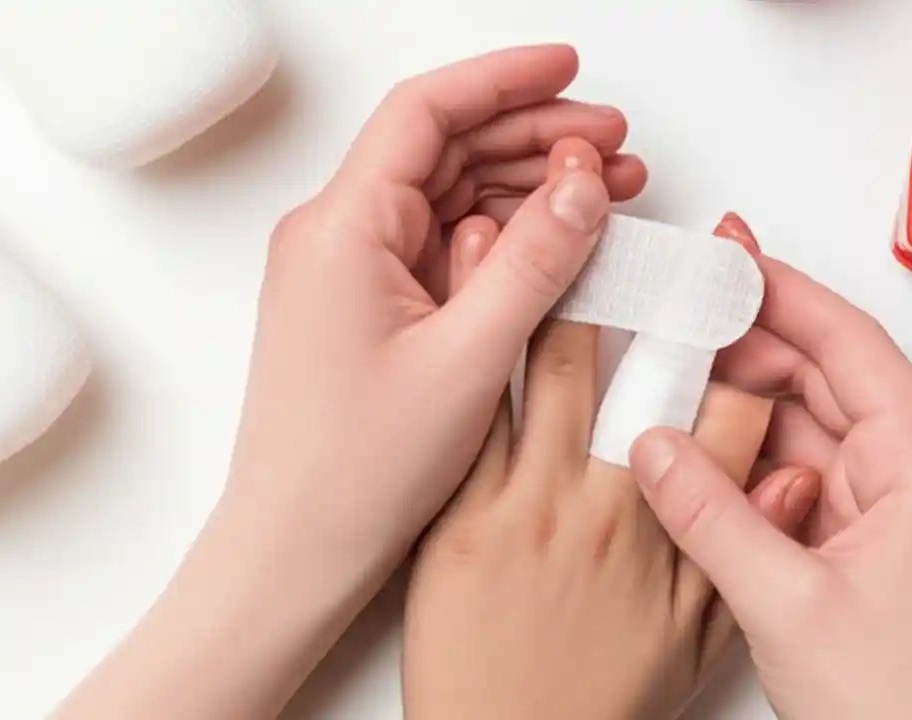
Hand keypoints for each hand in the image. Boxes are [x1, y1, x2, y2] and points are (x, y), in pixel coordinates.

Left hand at [57, 45, 647, 718]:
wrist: (296, 551)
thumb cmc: (354, 471)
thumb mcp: (468, 357)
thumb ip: (534, 259)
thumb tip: (583, 181)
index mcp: (341, 227)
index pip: (427, 111)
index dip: (505, 80)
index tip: (570, 71)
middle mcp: (335, 236)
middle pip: (444, 148)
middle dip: (535, 137)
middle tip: (615, 146)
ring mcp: (349, 273)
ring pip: (448, 196)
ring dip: (525, 188)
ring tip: (607, 192)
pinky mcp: (366, 308)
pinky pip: (440, 247)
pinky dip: (500, 238)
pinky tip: (557, 243)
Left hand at [403, 202, 820, 719]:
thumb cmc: (592, 702)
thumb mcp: (702, 641)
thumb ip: (754, 549)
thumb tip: (809, 480)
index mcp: (668, 528)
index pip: (730, 411)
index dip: (747, 335)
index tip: (747, 274)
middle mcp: (599, 500)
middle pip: (642, 364)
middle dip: (655, 279)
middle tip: (650, 206)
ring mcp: (523, 498)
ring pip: (549, 361)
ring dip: (552, 272)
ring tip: (553, 198)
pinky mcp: (461, 508)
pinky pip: (472, 395)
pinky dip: (471, 321)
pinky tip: (470, 261)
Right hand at [629, 252, 911, 719]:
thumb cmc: (903, 709)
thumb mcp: (787, 604)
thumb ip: (709, 515)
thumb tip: (649, 444)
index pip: (850, 344)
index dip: (781, 293)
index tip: (724, 256)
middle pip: (825, 378)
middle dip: (746, 354)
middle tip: (670, 328)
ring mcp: (895, 508)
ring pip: (808, 429)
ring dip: (741, 416)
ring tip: (668, 393)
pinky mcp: (869, 541)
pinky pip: (804, 478)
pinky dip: (751, 468)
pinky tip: (700, 463)